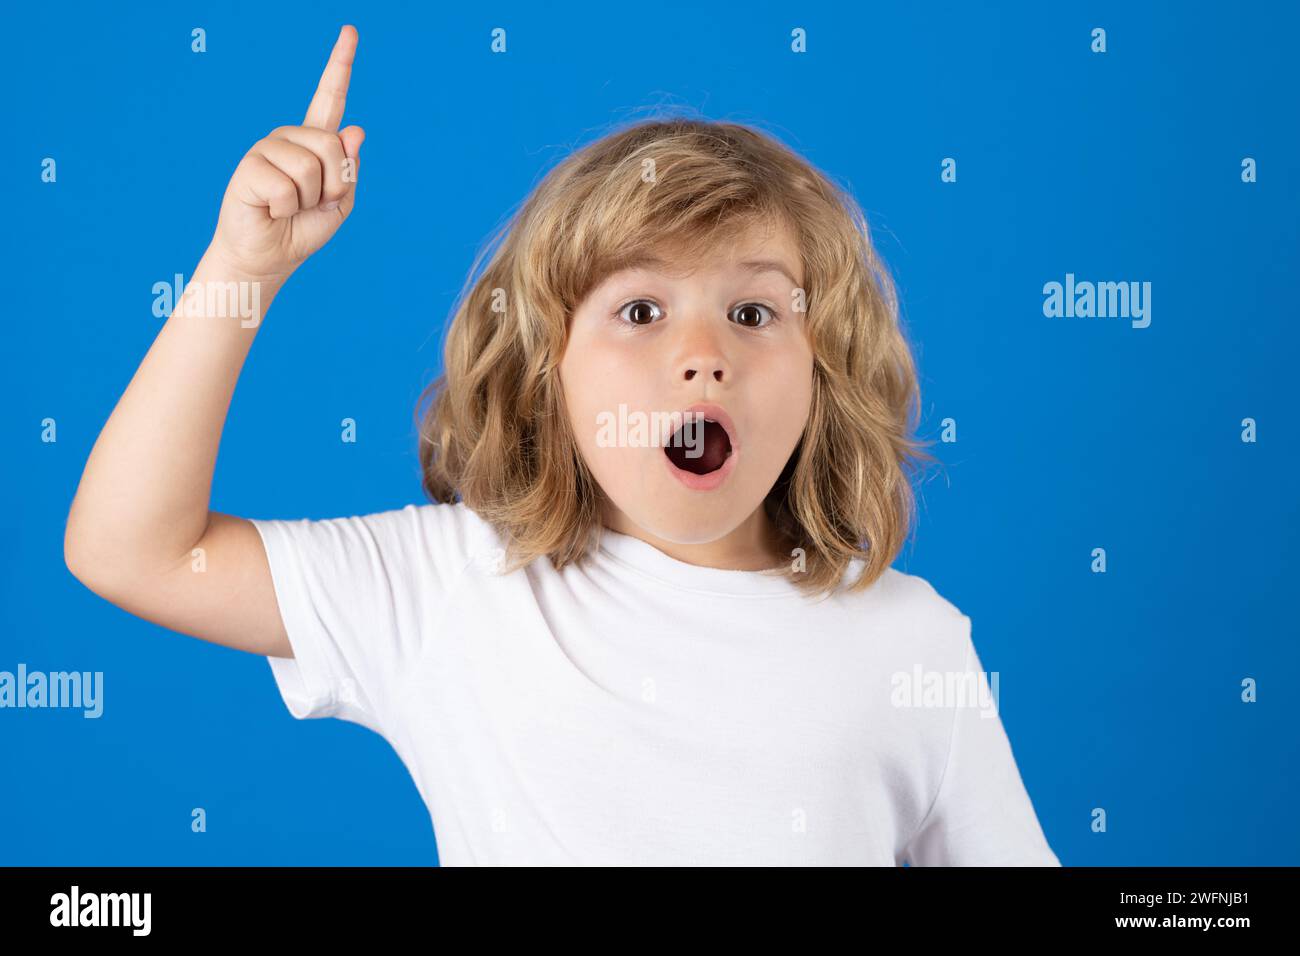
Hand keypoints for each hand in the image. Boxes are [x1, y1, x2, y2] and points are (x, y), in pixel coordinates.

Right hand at [209, 25, 364, 278]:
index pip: (329, 98)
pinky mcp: (249, 166)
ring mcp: (267, 149)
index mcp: (314, 143)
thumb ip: (350, 170)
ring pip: (311, 168)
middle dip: (332, 186)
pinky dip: (286, 208)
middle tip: (311, 204)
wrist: (268, 257)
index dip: (339, 65)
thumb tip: (355, 129)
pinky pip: (287, 186)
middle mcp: (290, 138)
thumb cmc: (302, 230)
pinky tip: (271, 210)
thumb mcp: (340, 203)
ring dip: (308, 200)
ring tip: (288, 208)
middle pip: (332, 147)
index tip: (350, 31)